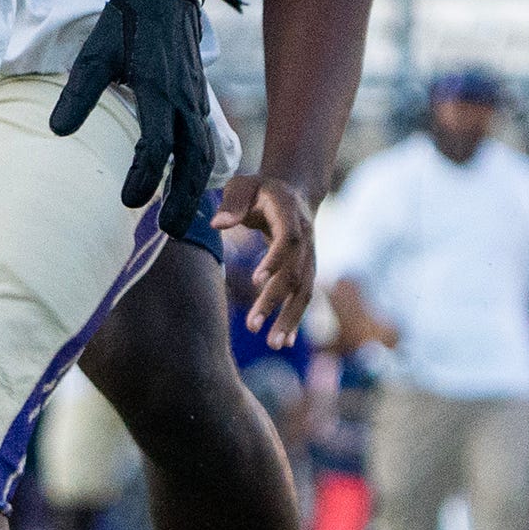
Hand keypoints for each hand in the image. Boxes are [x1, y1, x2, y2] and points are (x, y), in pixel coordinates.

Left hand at [49, 0, 215, 236]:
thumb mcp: (95, 54)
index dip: (144, 176)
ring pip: (204, 154)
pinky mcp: (198, 100)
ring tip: (181, 220)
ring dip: (195, 189)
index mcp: (159, 92)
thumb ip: (79, 92)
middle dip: (184, 199)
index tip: (127, 201)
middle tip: (169, 232)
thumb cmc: (125, 26)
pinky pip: (206, 141)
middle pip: (193, 161)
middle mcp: (185, 102)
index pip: (157, 146)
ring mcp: (196, 102)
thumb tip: (57, 132)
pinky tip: (189, 187)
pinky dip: (201, 168)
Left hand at [215, 174, 314, 345]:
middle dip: (275, 300)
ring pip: (304, 290)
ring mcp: (310, 255)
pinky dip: (294, 318)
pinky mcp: (307, 269)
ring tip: (274, 344)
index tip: (257, 281)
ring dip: (289, 318)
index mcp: (290, 213)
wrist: (292, 191)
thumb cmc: (258, 189)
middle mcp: (307, 236)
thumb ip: (231, 202)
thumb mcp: (242, 184)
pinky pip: (303, 296)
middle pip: (296, 272)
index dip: (276, 260)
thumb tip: (218, 224)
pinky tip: (284, 342)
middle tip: (253, 326)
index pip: (289, 240)